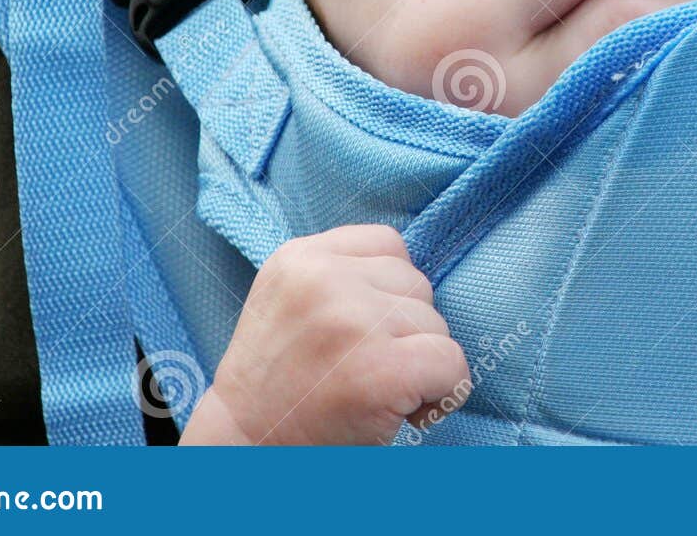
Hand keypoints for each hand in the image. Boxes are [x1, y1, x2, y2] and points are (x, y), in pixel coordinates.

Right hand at [180, 225, 470, 444]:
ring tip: (376, 390)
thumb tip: (408, 274)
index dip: (390, 293)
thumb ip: (341, 275)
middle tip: (364, 369)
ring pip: (435, 323)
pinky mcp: (381, 367)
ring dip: (420, 361)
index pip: (388, 245)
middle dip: (405, 329)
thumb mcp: (290, 302)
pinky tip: (411, 412)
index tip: (363, 333)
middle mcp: (324, 278)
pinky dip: (444, 392)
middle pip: (416, 283)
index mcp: (299, 257)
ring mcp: (353, 320)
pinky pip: (451, 362)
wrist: (245, 452)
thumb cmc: (280, 385)